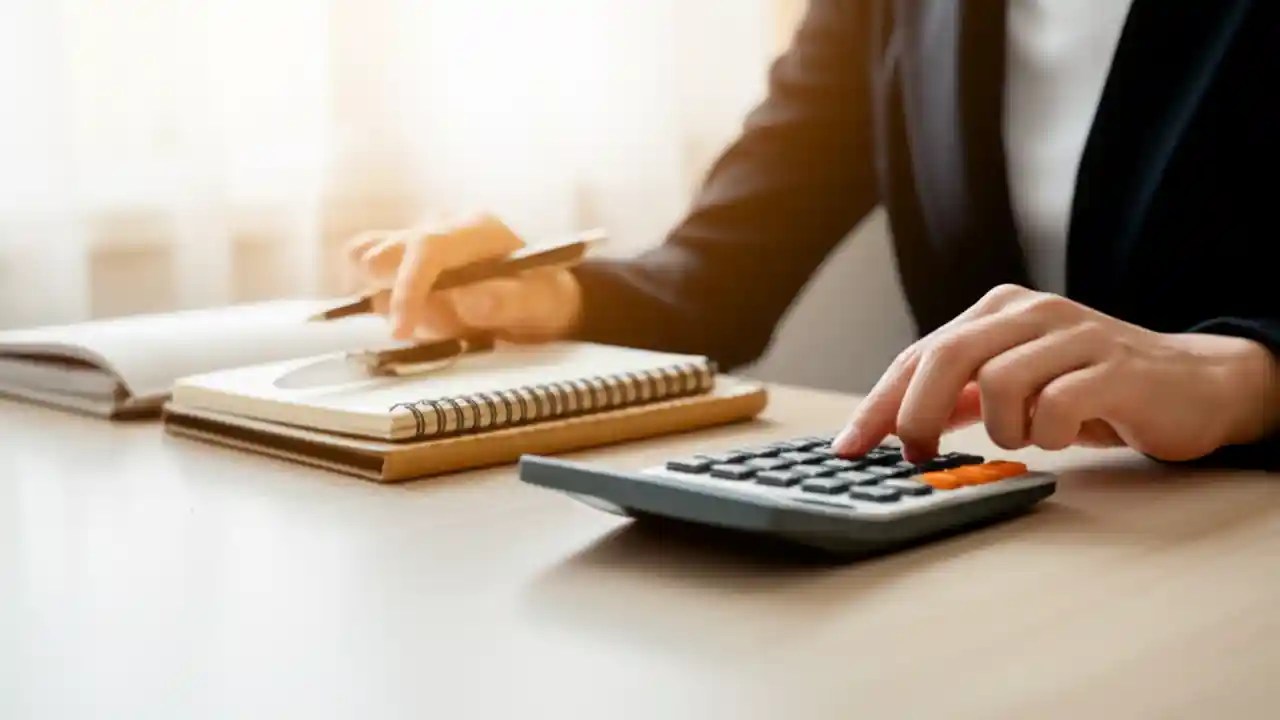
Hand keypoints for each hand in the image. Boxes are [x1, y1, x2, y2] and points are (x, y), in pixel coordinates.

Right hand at [344, 212, 583, 342]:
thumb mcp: (538, 303)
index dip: (407, 290)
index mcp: (476, 229)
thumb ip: (506, 301)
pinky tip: (415, 313)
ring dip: (388, 300)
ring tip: (433, 319)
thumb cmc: (540, 296)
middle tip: (428, 327)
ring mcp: (417, 234)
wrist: (539, 291)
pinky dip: (381, 297)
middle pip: (379, 251)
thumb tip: (466, 300)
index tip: (401, 331)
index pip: (426, 249)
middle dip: (393, 297)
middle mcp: (440, 223)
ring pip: (365, 260)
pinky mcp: (403, 251)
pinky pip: (369, 271)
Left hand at [833, 284, 1279, 462]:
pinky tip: (1065, 434)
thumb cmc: (1089, 388)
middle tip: (919, 455)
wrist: (1190, 383)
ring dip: (1003, 429)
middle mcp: (1030, 311)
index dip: (879, 404)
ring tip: (1030, 435)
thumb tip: (889, 431)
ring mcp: (1075, 333)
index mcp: (997, 311)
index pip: (919, 355)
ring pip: (1000, 384)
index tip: (850, 448)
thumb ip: (959, 398)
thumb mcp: (1014, 385)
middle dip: (917, 415)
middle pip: (946, 357)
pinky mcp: (1115, 366)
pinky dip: (1048, 435)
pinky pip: (1055, 406)